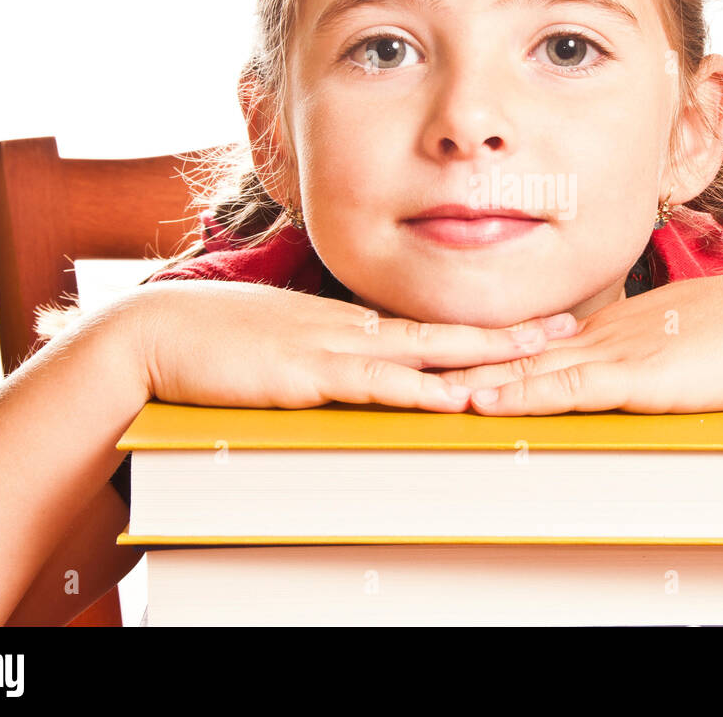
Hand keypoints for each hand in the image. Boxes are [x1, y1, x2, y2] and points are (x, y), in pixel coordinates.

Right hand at [123, 279, 578, 411]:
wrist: (156, 335)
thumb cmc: (214, 342)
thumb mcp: (282, 344)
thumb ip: (324, 355)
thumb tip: (357, 369)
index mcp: (347, 325)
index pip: (429, 329)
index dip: (481, 329)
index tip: (528, 325)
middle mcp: (351, 331)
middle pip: (445, 333)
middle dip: (507, 333)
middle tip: (565, 325)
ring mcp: (332, 350)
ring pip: (424, 355)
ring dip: (483, 356)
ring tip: (536, 354)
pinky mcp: (307, 376)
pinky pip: (374, 385)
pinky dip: (419, 392)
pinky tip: (456, 397)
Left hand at [437, 271, 722, 415]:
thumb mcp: (685, 345)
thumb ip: (650, 357)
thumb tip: (632, 373)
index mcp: (613, 327)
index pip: (535, 339)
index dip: (488, 348)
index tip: (444, 351)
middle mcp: (602, 335)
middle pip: (514, 351)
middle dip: (458, 360)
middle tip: (405, 364)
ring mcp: (614, 354)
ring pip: (525, 371)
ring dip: (469, 381)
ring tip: (416, 388)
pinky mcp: (632, 378)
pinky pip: (561, 391)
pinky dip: (516, 398)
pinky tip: (479, 403)